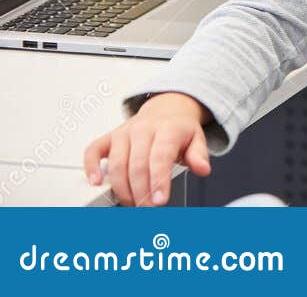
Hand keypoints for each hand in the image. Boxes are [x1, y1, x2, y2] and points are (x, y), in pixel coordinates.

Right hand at [83, 92, 211, 205]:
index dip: (158, 181)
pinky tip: (97, 182)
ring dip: (122, 189)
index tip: (159, 201)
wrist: (166, 109)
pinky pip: (93, 150)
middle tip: (146, 208)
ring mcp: (123, 133)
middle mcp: (143, 129)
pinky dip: (91, 167)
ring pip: (116, 163)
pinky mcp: (108, 137)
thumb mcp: (196, 138)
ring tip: (132, 203)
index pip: (160, 157)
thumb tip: (203, 169)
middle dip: (140, 191)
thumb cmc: (178, 129)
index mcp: (167, 129)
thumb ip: (199, 155)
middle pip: (137, 165)